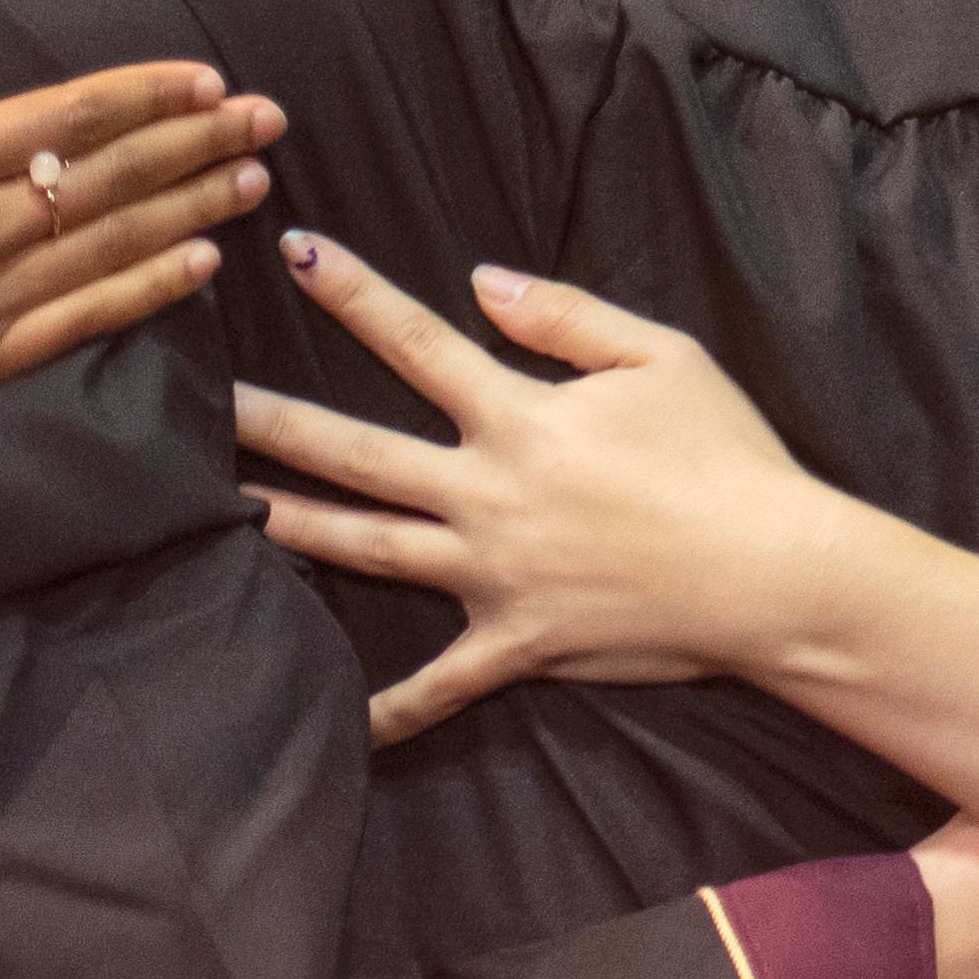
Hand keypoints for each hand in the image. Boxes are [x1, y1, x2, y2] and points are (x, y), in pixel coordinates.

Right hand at [0, 0, 279, 450]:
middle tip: (268, 118)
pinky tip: (194, 266)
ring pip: (108, 247)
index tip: (207, 76)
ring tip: (251, 179)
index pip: (68, 116)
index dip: (147, 94)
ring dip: (189, 211)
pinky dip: (142, 290)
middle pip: (111, 178)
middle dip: (198, 144)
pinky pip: (77, 322)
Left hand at [234, 236, 863, 744]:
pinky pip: (440, 684)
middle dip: (275, 422)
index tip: (294, 251)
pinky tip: (342, 726)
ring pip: (370, 548)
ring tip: (223, 510)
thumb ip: (565, 314)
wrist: (774, 572)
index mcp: (521, 416)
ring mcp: (494, 573)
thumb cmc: (727, 455)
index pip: (417, 342)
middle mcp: (490, 492)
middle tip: (204, 403)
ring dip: (293, 526)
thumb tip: (480, 280)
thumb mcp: (662, 355)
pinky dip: (391, 709)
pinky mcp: (517, 643)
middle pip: (358, 453)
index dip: (353, 293)